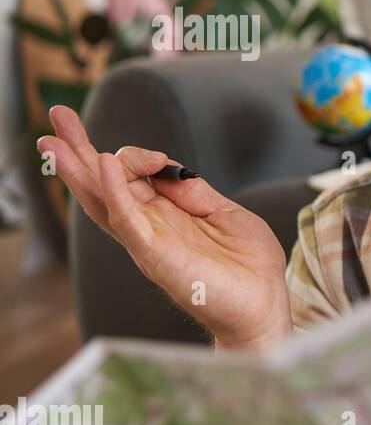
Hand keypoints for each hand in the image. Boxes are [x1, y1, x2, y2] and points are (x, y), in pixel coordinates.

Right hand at [38, 105, 292, 347]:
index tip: (155, 157)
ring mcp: (148, 240)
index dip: (133, 156)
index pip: (130, 178)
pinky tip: (102, 164)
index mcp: (165, 215)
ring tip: (54, 139)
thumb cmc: (249, 267)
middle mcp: (149, 227)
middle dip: (79, 151)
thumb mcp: (227, 214)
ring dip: (78, 167)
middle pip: (104, 184)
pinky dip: (114, 189)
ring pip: (103, 199)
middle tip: (57, 118)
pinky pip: (128, 218)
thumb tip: (168, 166)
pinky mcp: (155, 253)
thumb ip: (194, 191)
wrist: (263, 306)